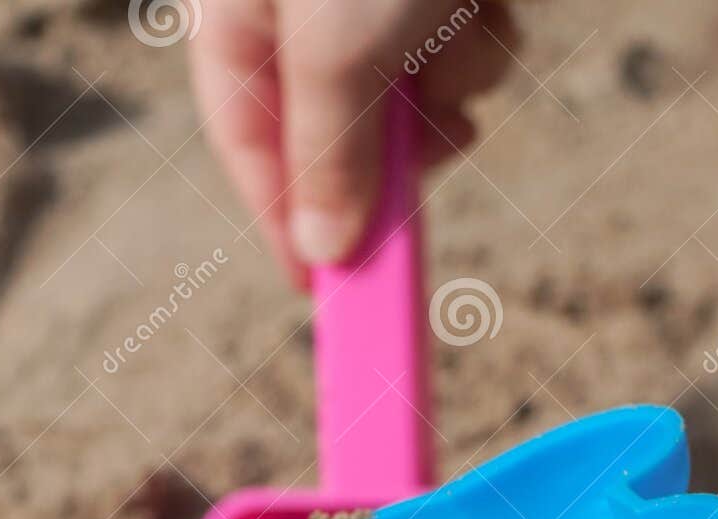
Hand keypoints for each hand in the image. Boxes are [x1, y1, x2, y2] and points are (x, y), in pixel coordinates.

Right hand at [192, 0, 518, 285]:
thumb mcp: (335, 47)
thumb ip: (327, 152)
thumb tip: (319, 252)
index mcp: (236, 13)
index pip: (246, 141)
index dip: (284, 220)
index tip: (321, 291)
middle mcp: (299, 11)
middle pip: (345, 133)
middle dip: (395, 145)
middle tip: (422, 157)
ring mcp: (372, 1)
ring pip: (420, 97)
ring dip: (452, 80)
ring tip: (455, 26)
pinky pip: (464, 52)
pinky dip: (481, 40)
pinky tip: (481, 8)